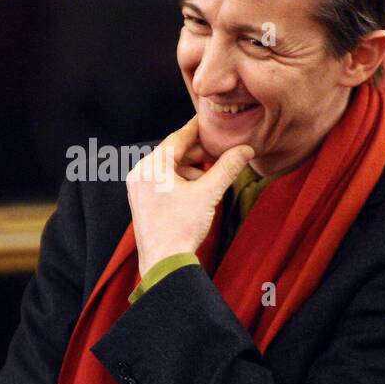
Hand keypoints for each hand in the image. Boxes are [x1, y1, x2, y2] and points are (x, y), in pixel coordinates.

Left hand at [125, 116, 254, 275]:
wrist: (164, 263)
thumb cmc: (181, 228)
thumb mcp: (208, 194)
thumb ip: (227, 168)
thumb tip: (246, 150)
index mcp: (152, 166)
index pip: (178, 137)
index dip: (198, 128)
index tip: (211, 120)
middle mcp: (141, 173)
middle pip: (174, 153)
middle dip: (198, 153)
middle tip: (220, 151)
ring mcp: (138, 187)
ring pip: (169, 168)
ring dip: (192, 169)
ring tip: (211, 177)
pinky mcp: (141, 201)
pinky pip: (163, 181)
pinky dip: (181, 181)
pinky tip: (198, 190)